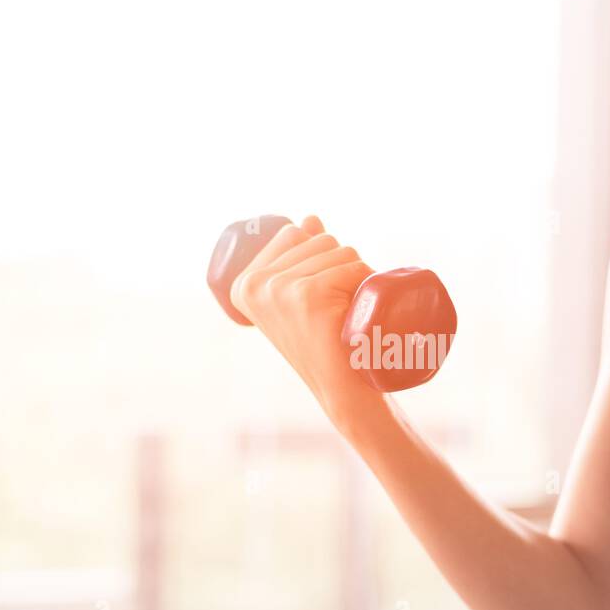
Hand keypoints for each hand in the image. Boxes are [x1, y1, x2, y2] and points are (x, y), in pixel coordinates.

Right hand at [230, 215, 384, 424]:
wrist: (343, 390)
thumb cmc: (328, 343)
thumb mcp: (304, 295)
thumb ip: (302, 255)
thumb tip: (310, 219)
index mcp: (243, 283)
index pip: (294, 232)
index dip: (320, 256)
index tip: (317, 299)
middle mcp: (254, 285)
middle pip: (319, 237)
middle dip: (341, 265)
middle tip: (336, 310)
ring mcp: (278, 289)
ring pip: (341, 250)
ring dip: (356, 277)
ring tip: (345, 314)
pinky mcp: (307, 295)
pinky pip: (354, 267)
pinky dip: (366, 285)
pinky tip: (354, 316)